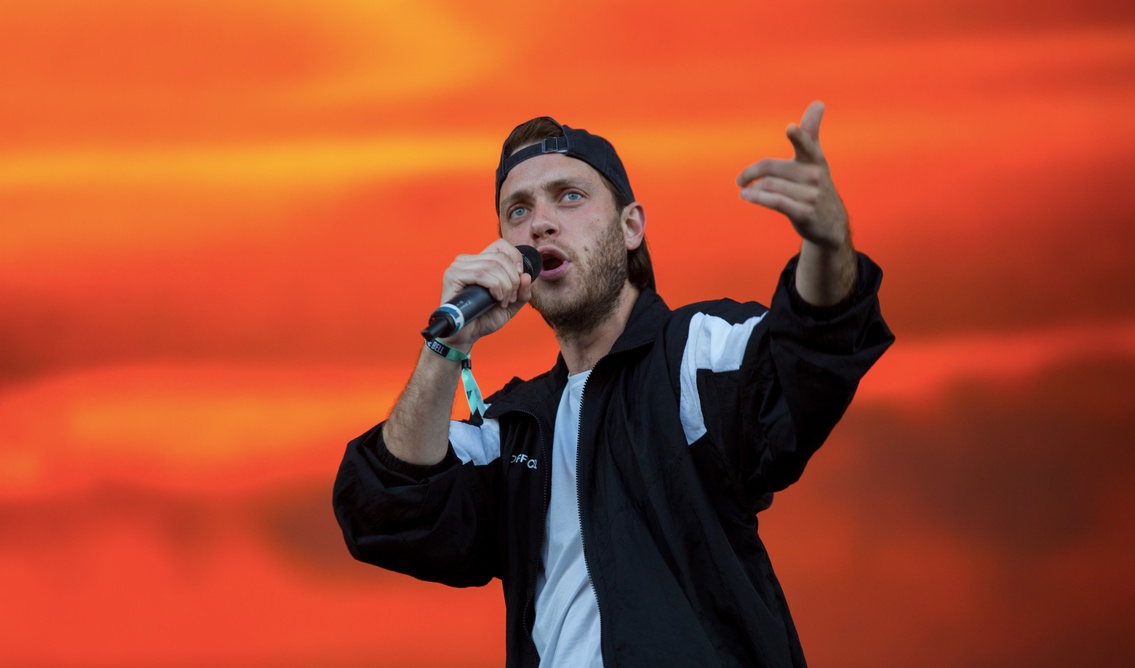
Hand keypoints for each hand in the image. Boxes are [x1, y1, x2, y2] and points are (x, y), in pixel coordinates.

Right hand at [437, 239, 532, 349]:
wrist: (466, 335)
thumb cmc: (484, 319)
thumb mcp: (511, 304)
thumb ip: (522, 292)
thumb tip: (525, 276)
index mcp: (479, 262)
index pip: (501, 245)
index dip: (515, 259)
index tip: (519, 280)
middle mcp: (467, 261)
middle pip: (500, 258)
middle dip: (513, 279)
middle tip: (511, 298)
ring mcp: (458, 267)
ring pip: (492, 265)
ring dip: (505, 285)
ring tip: (503, 301)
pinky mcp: (452, 276)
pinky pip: (481, 273)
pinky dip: (494, 286)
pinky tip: (496, 298)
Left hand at [736, 101, 849, 249]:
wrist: (831, 224)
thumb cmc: (816, 186)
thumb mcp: (815, 160)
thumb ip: (810, 134)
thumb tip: (818, 102)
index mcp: (815, 160)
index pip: (806, 144)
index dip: (798, 137)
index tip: (790, 128)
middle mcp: (815, 176)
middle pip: (771, 168)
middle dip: (751, 173)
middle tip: (740, 179)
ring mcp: (811, 195)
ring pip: (770, 186)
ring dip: (752, 189)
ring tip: (744, 190)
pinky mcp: (804, 213)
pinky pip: (775, 202)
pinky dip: (757, 198)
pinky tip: (746, 195)